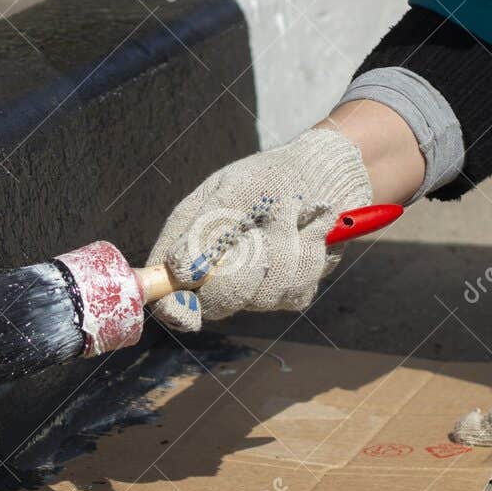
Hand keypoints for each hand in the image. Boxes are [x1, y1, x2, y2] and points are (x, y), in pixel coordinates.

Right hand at [146, 127, 373, 332]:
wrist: (324, 176)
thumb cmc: (272, 176)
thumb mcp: (235, 192)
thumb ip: (206, 232)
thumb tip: (179, 272)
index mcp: (190, 240)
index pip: (167, 289)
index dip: (173, 307)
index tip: (188, 313)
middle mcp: (217, 269)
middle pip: (216, 303)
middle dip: (243, 268)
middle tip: (260, 233)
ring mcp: (253, 284)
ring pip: (262, 297)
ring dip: (284, 254)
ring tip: (292, 220)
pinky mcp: (287, 290)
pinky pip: (294, 292)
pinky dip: (306, 260)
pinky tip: (308, 235)